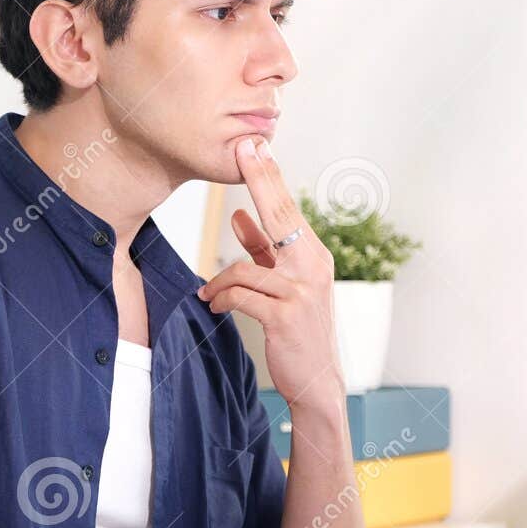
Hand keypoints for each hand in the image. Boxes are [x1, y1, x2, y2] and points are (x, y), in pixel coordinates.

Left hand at [195, 134, 341, 409]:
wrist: (317, 381)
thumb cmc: (298, 332)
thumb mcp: (284, 287)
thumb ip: (264, 253)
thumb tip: (239, 218)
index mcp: (313, 256)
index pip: (287, 210)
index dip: (269, 177)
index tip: (253, 146)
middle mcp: (312, 266)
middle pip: (280, 215)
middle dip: (259, 180)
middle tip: (242, 149)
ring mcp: (301, 291)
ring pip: (246, 266)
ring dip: (220, 282)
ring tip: (209, 296)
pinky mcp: (285, 315)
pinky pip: (241, 295)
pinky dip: (222, 299)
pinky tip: (214, 307)